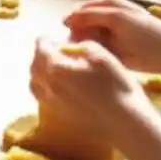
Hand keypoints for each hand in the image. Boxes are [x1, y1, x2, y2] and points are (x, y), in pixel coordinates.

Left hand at [29, 39, 154, 142]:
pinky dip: (42, 86)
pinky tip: (55, 83)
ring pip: (35, 82)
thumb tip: (64, 46)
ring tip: (51, 65)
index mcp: (57, 69)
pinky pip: (41, 96)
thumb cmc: (117, 86)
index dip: (45, 41)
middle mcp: (49, 86)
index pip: (41, 49)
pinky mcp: (59, 114)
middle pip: (34, 65)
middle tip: (51, 49)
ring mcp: (52, 102)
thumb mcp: (101, 55)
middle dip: (40, 54)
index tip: (50, 38)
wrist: (125, 121)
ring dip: (39, 70)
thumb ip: (78, 46)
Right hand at [63, 0, 160, 71]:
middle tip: (78, 47)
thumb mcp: (115, 17)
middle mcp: (104, 17)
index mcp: (106, 4)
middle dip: (78, 35)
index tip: (68, 35)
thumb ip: (89, 16)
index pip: (80, 11)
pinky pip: (96, 50)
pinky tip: (95, 58)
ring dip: (85, 45)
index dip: (72, 22)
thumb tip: (65, 19)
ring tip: (88, 53)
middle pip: (81, 25)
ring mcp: (107, 34)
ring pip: (87, 38)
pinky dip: (93, 53)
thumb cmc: (143, 31)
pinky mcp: (111, 49)